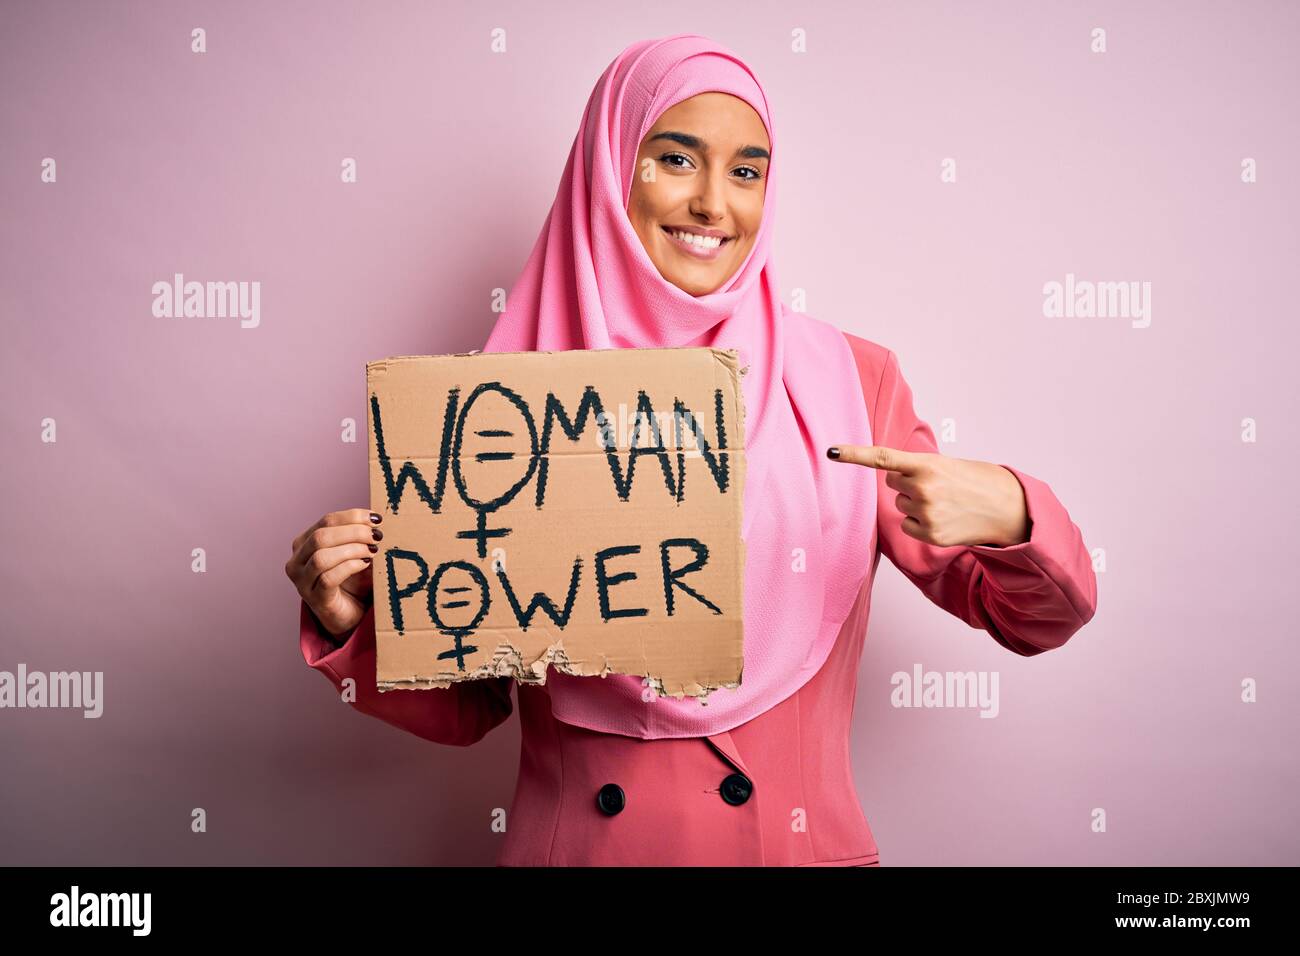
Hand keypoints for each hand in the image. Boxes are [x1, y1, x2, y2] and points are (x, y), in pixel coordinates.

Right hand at [285, 508, 380, 638]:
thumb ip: (358, 535)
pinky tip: (365, 564)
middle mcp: (297, 560)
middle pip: (321, 536)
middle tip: (376, 536)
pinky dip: (349, 567)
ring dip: (352, 549)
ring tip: (372, 551)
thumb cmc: (352, 580)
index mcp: (304, 543)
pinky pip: (328, 578)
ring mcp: (302, 582)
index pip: (326, 521)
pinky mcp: (315, 599)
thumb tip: (377, 520)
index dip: (353, 517)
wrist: (349, 615)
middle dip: (353, 532)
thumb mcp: (354, 552)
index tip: (376, 518)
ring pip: (321, 556)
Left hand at [827, 445, 1028, 547]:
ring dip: (916, 502)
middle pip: (892, 484)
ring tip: (944, 502)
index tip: (832, 451)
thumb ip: (916, 469)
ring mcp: (925, 513)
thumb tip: (890, 477)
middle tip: (937, 485)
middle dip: (908, 483)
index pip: (882, 458)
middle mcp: (923, 488)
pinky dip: (920, 522)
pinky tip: (941, 518)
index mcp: (926, 465)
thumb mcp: (945, 465)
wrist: (1005, 507)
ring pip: (900, 504)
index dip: (854, 455)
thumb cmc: (974, 481)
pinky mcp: (929, 534)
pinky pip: (907, 525)